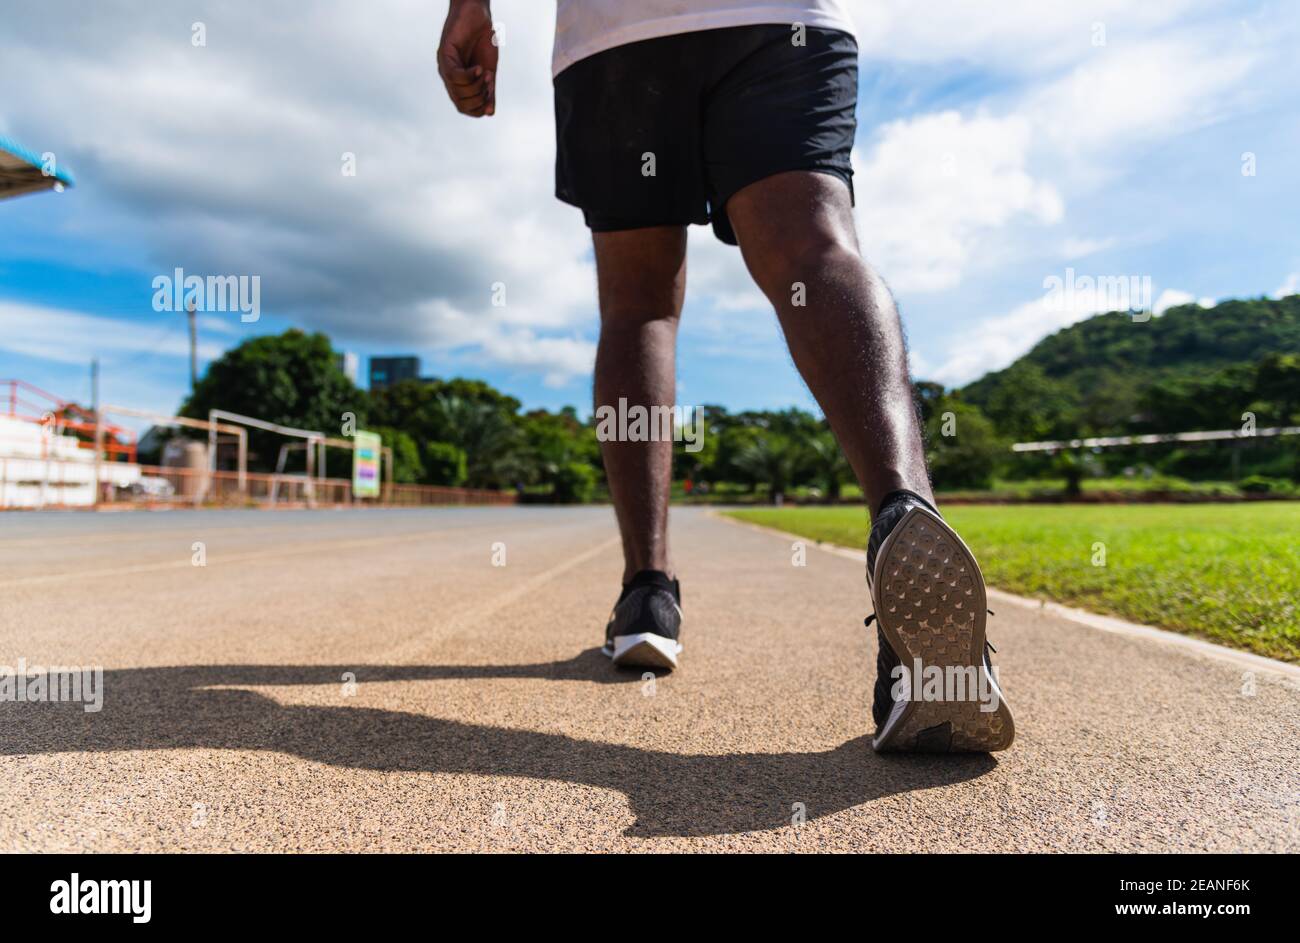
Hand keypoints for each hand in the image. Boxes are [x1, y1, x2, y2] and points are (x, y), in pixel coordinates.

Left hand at [438, 0, 497, 116]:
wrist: (478, 14)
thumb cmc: (483, 41)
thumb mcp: (489, 71)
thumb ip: (489, 91)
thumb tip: (490, 114)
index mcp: (459, 83)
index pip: (465, 108)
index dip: (479, 108)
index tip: (491, 93)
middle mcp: (449, 77)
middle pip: (461, 104)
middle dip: (479, 99)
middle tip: (489, 84)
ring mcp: (445, 66)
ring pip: (458, 91)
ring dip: (476, 86)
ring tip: (486, 73)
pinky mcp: (444, 54)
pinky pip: (455, 75)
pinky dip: (470, 75)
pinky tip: (480, 68)